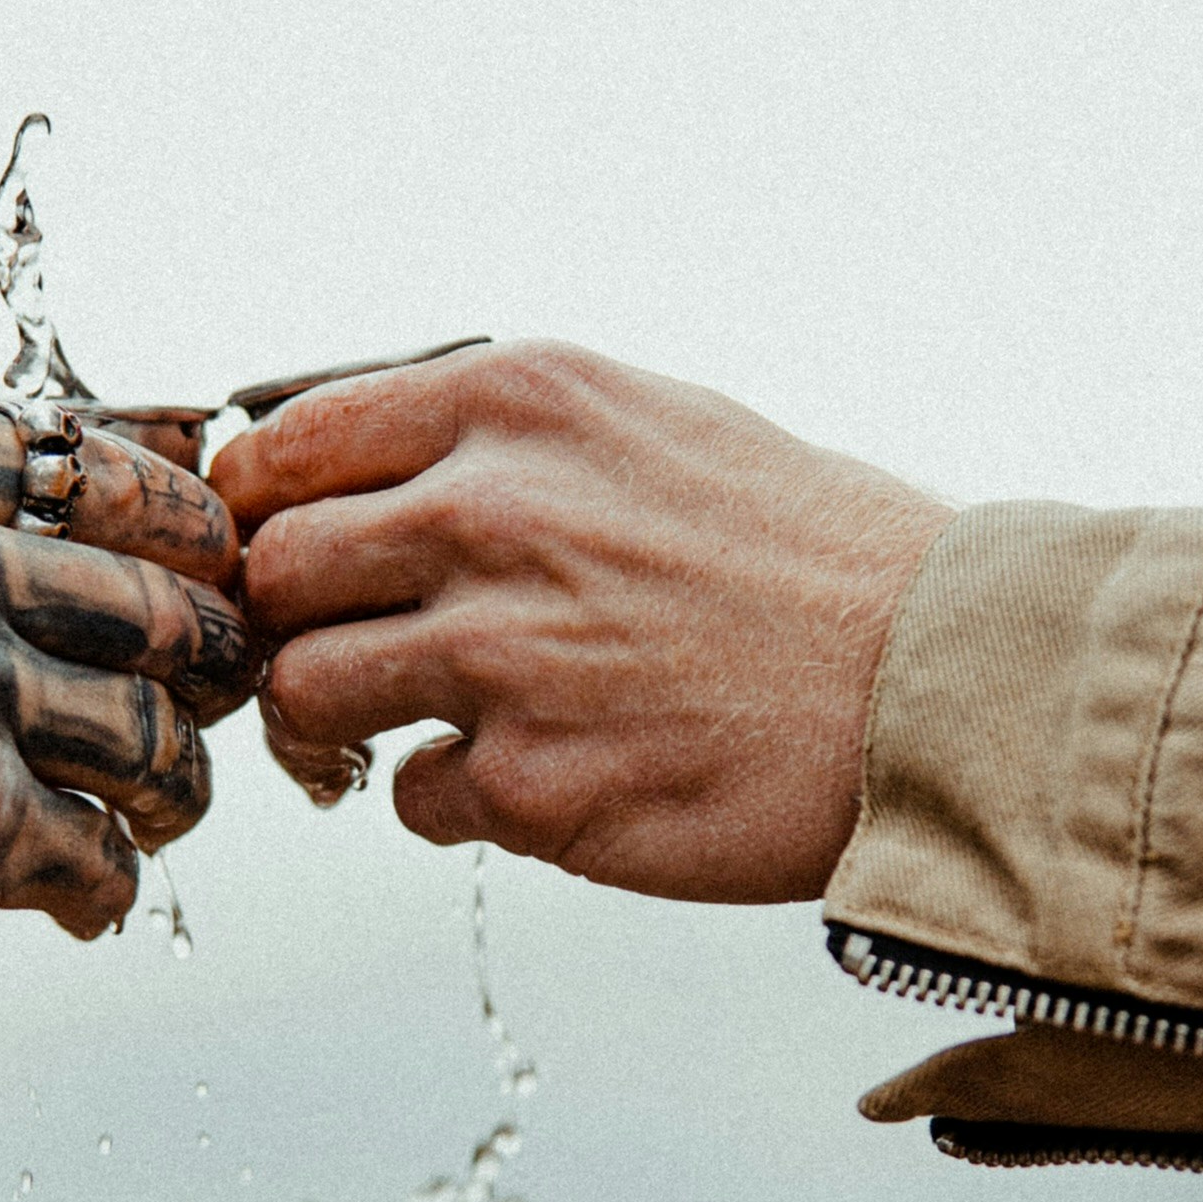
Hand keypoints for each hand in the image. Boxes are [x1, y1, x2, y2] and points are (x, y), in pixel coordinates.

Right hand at [0, 399, 253, 1087]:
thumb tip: (91, 492)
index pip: (109, 468)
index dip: (183, 535)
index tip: (199, 580)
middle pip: (166, 599)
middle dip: (205, 661)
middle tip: (202, 704)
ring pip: (161, 739)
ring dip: (177, 787)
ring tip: (155, 813)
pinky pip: (103, 857)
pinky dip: (106, 887)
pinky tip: (78, 903)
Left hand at [213, 343, 947, 902]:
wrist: (939, 680)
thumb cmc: (809, 553)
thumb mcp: (647, 422)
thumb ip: (496, 437)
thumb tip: (358, 472)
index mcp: (513, 402)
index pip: (280, 449)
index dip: (263, 515)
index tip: (290, 555)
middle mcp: (490, 511)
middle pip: (273, 574)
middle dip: (293, 624)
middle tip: (347, 652)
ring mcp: (500, 653)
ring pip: (304, 696)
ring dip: (345, 725)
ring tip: (428, 724)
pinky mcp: (532, 783)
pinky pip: (410, 799)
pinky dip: (456, 799)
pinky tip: (545, 774)